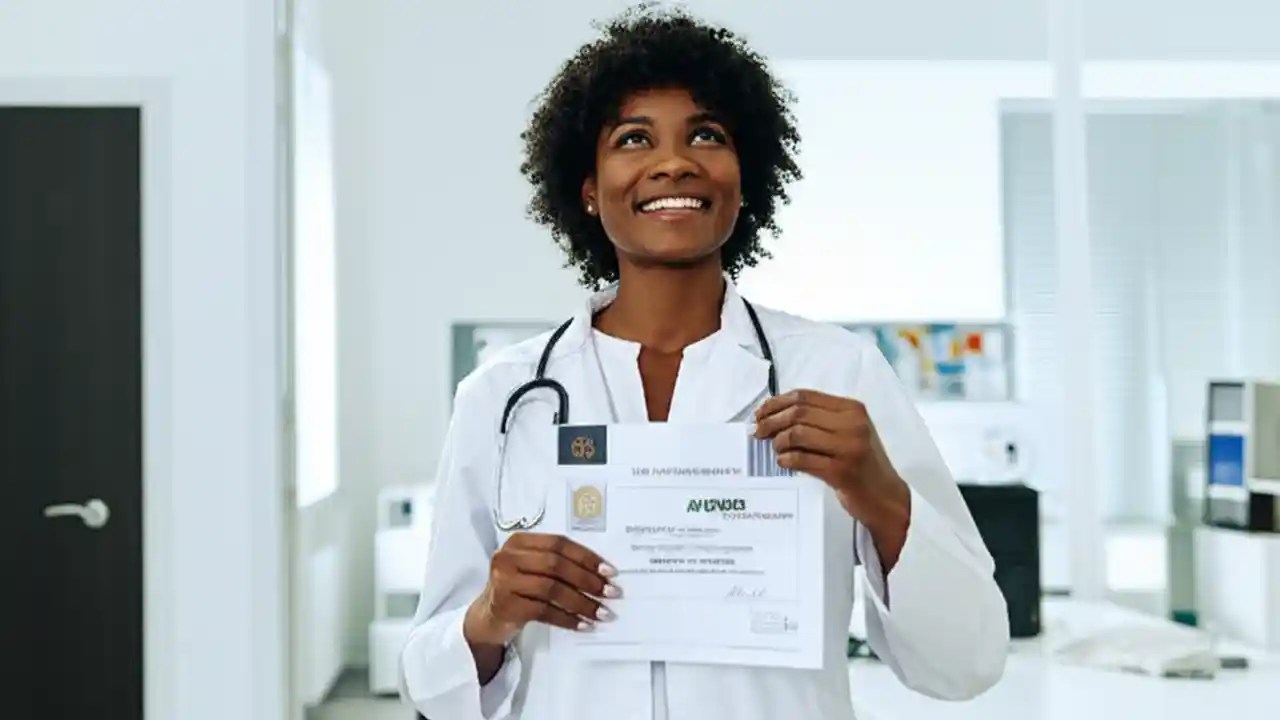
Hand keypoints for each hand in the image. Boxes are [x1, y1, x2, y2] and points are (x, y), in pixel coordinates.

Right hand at [464, 533, 620, 647]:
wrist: (488, 617)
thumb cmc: (519, 589)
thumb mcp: (533, 569)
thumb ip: (559, 564)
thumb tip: (602, 574)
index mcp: (519, 541)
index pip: (559, 543)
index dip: (586, 557)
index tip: (609, 571)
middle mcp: (508, 557)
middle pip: (556, 564)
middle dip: (588, 580)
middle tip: (611, 593)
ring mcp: (504, 580)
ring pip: (552, 588)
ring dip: (582, 602)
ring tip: (601, 613)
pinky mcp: (505, 605)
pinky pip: (544, 611)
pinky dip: (567, 619)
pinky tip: (583, 625)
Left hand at [754, 390, 910, 563]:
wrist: (886, 497)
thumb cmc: (862, 464)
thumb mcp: (849, 433)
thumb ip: (821, 420)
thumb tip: (775, 414)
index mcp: (853, 409)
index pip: (805, 396)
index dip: (776, 403)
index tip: (760, 413)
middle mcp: (853, 424)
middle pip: (798, 413)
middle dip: (771, 421)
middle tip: (758, 432)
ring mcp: (849, 447)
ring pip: (798, 433)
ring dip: (778, 441)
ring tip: (774, 449)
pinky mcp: (842, 472)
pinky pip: (803, 459)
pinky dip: (787, 459)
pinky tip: (783, 462)